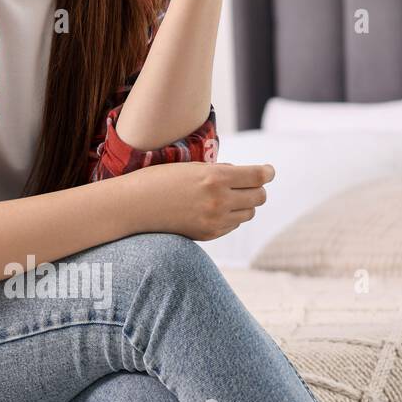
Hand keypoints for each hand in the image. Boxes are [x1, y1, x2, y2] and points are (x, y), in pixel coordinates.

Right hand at [129, 161, 274, 241]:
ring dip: (244, 203)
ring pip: (249, 212)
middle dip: (257, 188)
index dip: (267, 172)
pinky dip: (230, 216)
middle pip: (259, 196)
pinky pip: (233, 225)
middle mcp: (219, 200)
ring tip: (227, 196)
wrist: (133, 206)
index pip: (258, 176)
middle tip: (248, 183)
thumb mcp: (190, 168)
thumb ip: (220, 171)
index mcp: (215, 177)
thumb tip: (249, 176)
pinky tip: (213, 209)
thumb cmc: (159, 180)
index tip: (268, 170)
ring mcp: (215, 220)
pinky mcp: (209, 234)